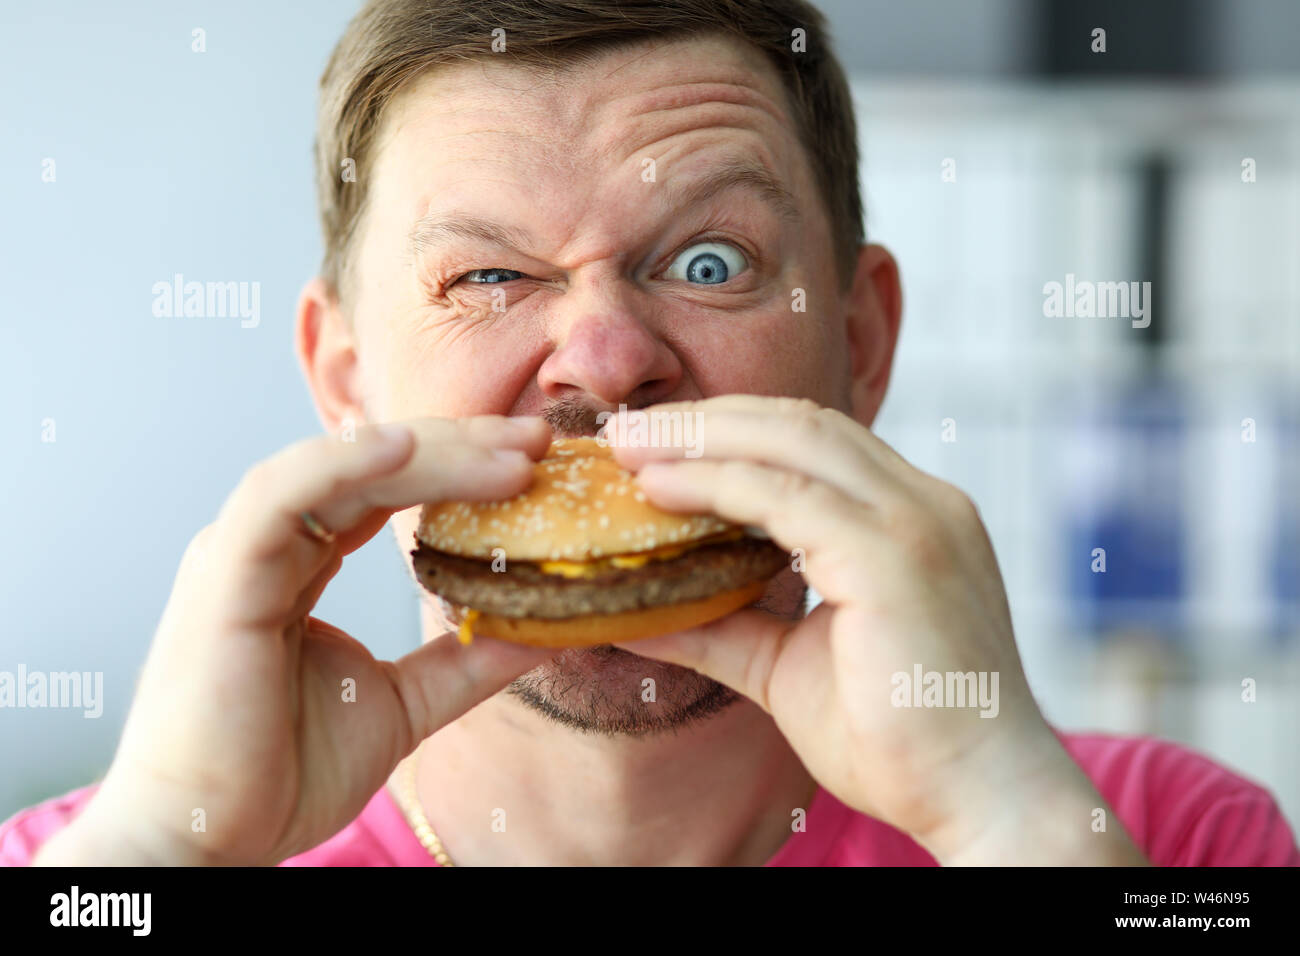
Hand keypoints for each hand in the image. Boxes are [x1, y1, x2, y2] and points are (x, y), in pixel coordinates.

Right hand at [35, 416, 556, 865]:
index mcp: (299, 565)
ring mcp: (241, 555)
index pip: (388, 491)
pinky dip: (343, 463)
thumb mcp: (403, 705)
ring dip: (428, 451)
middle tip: (539, 436)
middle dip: (462, 445)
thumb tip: (546, 633)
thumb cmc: (281, 775)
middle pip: (373, 468)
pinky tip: (408, 448)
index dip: (462, 468)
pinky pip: (282, 496)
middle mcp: (269, 547)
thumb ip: (466, 663)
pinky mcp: (223, 578)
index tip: (537, 460)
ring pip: (339, 468)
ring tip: (507, 452)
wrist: (210, 842)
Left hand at [606, 396, 1146, 863]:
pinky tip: (661, 489)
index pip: (815, 443)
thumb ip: (720, 628)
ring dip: (702, 438)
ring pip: (795, 442)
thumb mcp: (786, 666)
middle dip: (707, 419)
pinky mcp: (895, 558)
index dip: (732, 431)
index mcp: (911, 518)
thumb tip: (633, 615)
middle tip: (624, 431)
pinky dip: (719, 482)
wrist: (981, 798)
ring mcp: (916, 523)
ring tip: (628, 447)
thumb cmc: (895, 738)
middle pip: (802, 423)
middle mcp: (922, 504)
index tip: (656, 445)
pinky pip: (790, 495)